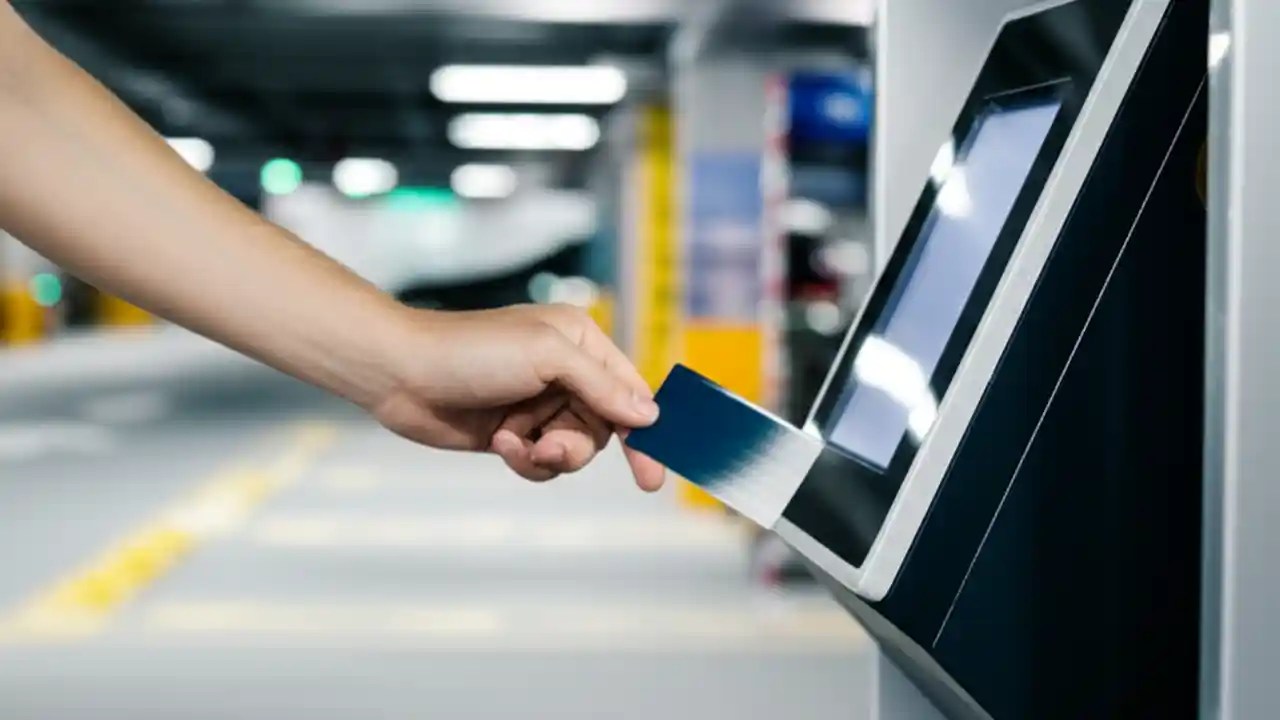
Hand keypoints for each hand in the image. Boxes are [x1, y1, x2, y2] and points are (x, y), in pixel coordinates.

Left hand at [370, 304, 665, 490]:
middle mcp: (565, 372)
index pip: (629, 390)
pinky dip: (526, 460)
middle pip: (604, 428)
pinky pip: (542, 462)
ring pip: (573, 449)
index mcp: (580, 341)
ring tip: (517, 444)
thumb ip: (602, 386)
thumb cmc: (473, 351)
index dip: (644, 431)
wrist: (402, 373)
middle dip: (578, 444)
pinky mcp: (514, 432)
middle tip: (551, 448)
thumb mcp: (547, 357)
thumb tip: (650, 414)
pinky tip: (500, 442)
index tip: (652, 473)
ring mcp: (538, 404)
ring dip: (549, 454)